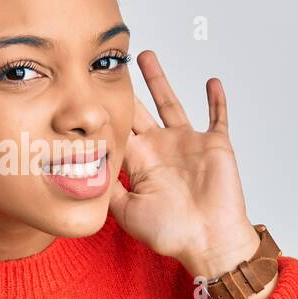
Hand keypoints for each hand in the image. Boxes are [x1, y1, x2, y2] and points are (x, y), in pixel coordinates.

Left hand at [108, 50, 262, 279]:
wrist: (209, 243)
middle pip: (138, 108)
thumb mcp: (126, 212)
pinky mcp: (214, 144)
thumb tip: (80, 172)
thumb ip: (107, 189)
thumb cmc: (171, 234)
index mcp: (139, 163)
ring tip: (145, 55)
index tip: (86, 88)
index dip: (103, 111)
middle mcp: (161, 148)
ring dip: (158, 79)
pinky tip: (211, 81)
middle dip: (124, 86)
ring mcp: (188, 144)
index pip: (117, 129)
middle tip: (108, 61)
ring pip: (170, 103)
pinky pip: (217, 116)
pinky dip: (216, 99)